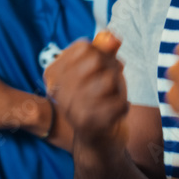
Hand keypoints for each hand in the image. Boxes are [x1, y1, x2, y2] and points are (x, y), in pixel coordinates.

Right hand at [44, 32, 127, 149]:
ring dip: (118, 88)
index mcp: (54, 73)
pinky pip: (119, 102)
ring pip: (108, 80)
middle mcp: (57, 90)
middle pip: (96, 60)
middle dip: (112, 69)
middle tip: (110, 85)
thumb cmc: (100, 99)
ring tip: (111, 99)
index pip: (85, 46)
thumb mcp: (102, 69)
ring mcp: (71, 108)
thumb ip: (104, 49)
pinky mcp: (88, 125)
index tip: (100, 69)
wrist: (98, 142)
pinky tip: (114, 114)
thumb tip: (111, 36)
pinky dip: (123, 106)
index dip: (102, 53)